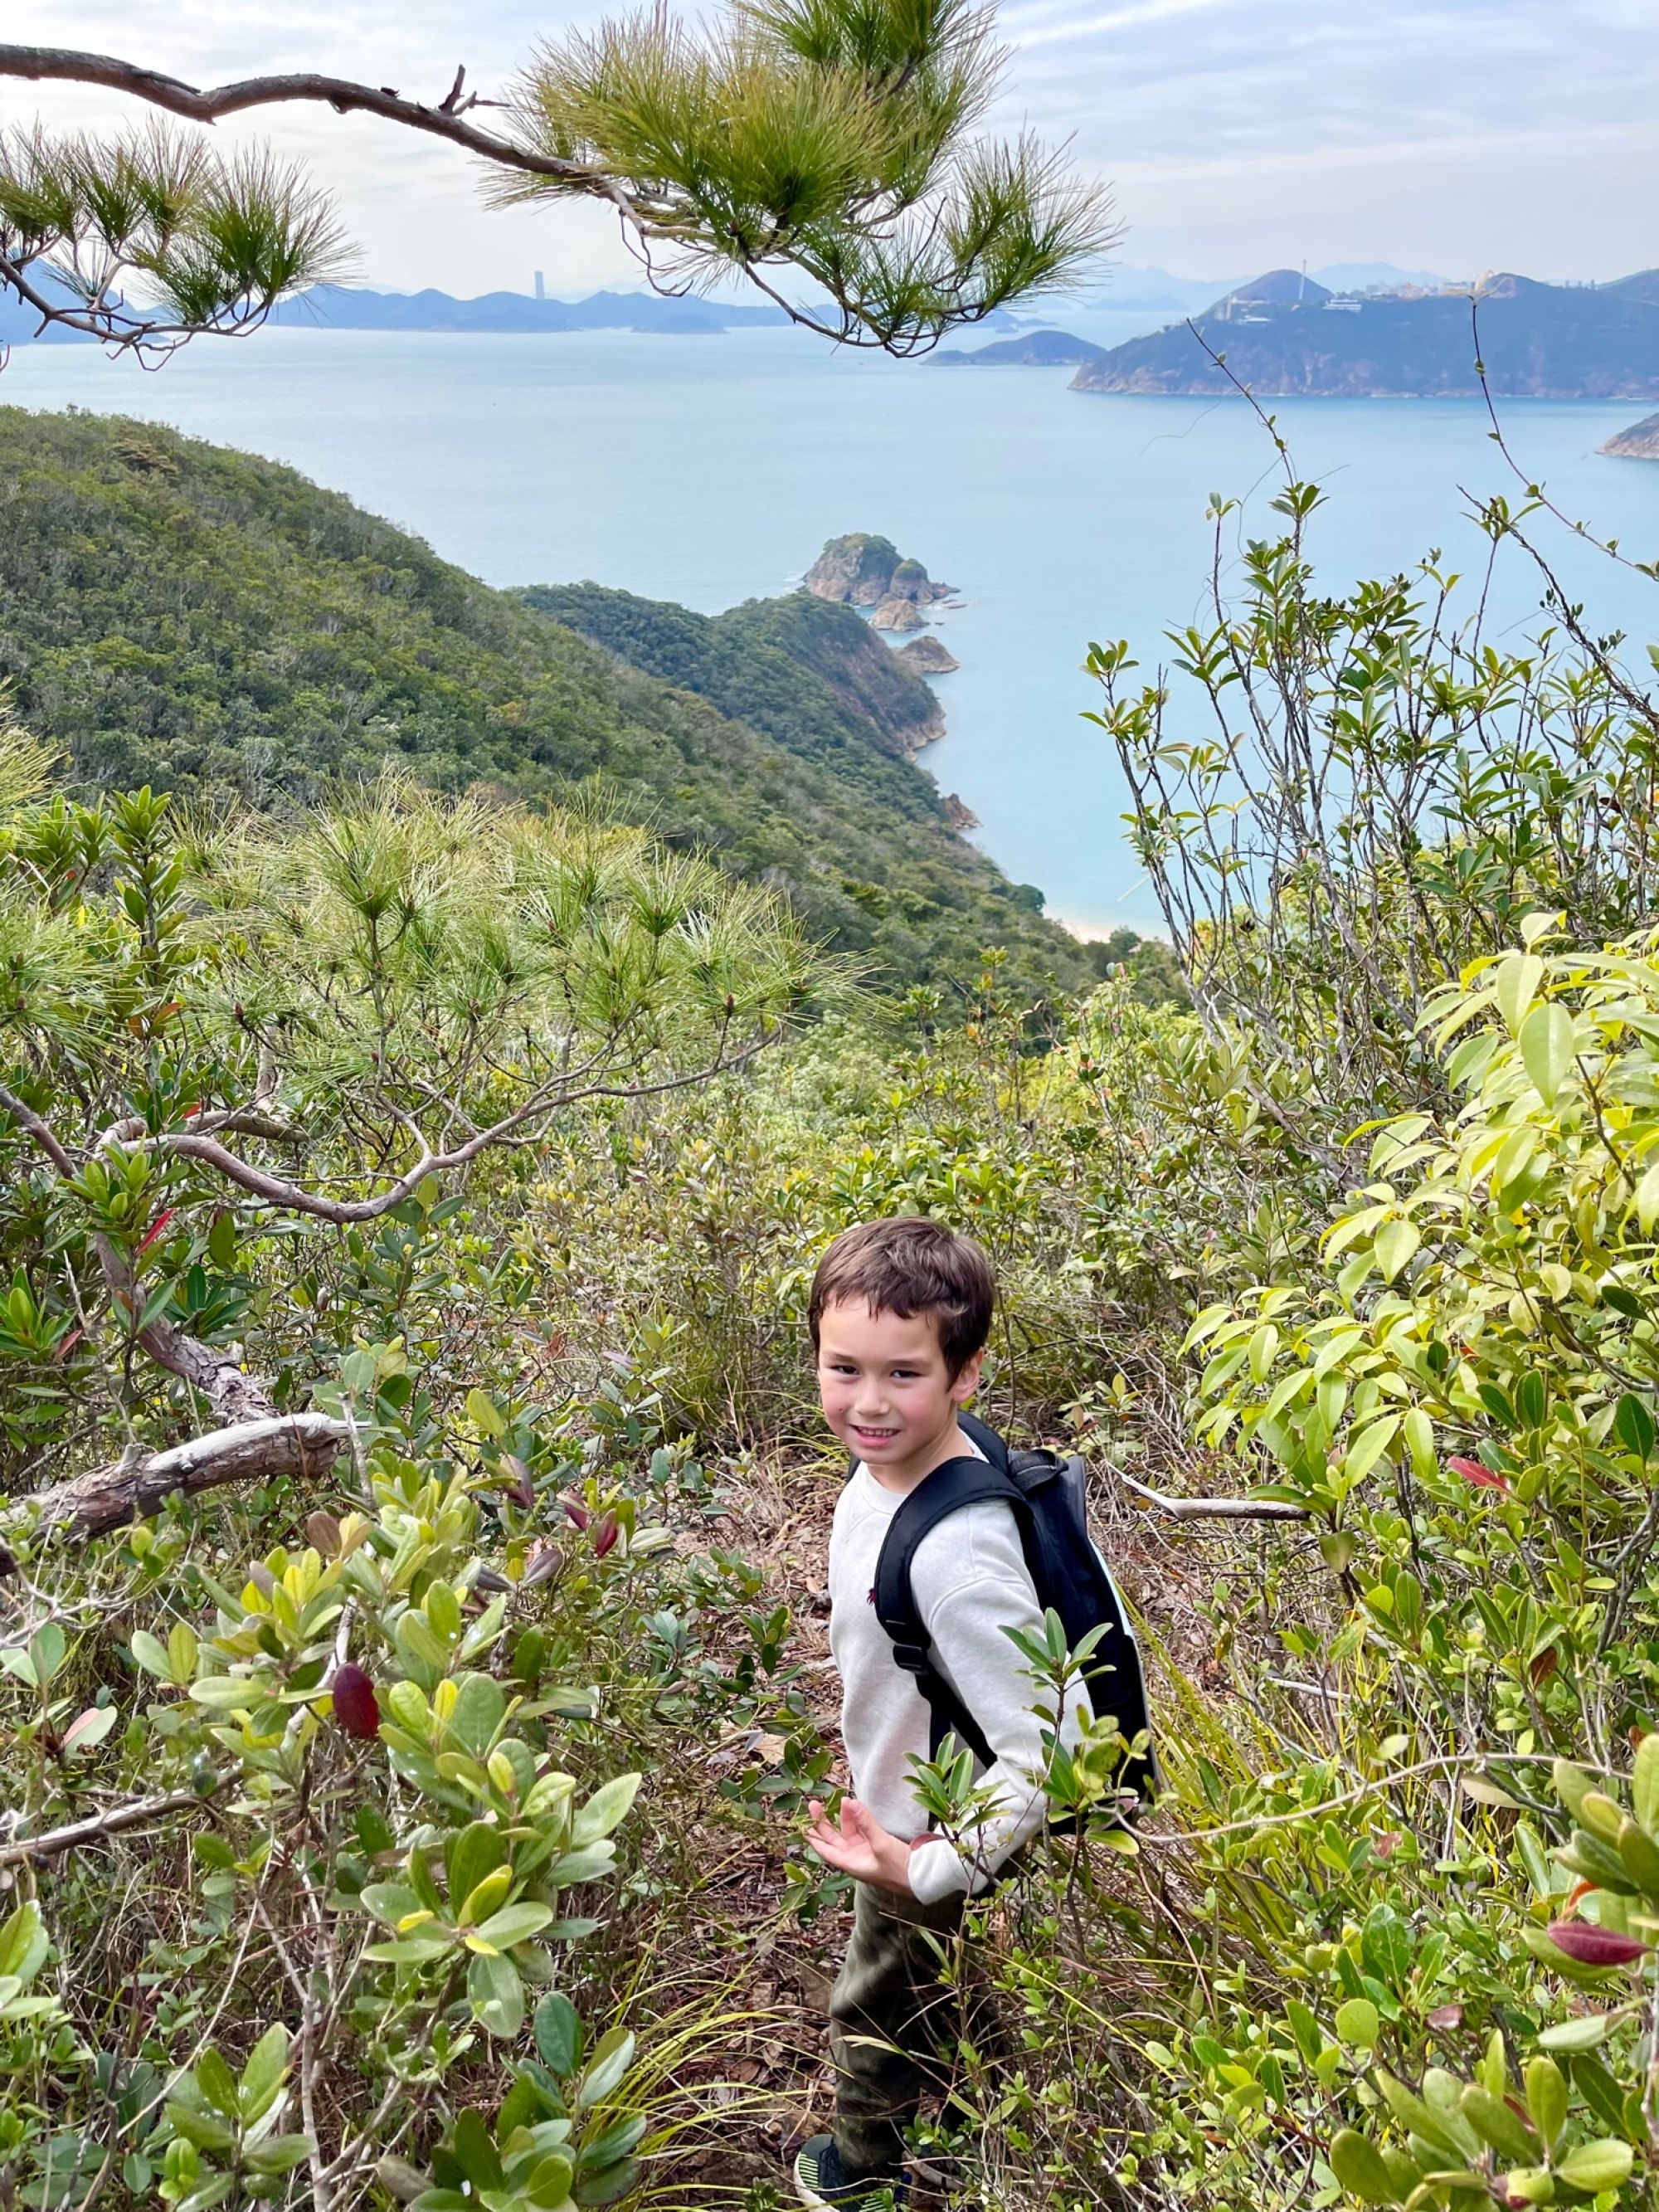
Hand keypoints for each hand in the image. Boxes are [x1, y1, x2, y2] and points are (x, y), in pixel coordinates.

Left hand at [804, 1796, 921, 1894]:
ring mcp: (866, 1852)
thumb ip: (865, 1822)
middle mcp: (855, 1858)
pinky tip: (856, 1808)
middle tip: (815, 1804)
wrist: (923, 1877)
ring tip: (845, 1800)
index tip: (803, 1825)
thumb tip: (850, 1802)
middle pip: (834, 1839)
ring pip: (848, 1832)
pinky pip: (862, 1830)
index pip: (825, 1850)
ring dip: (845, 1817)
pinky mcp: (876, 1846)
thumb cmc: (900, 1870)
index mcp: (851, 1864)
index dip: (813, 1838)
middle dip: (824, 1823)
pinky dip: (858, 1819)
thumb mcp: (881, 1844)